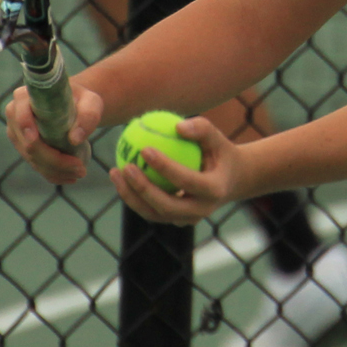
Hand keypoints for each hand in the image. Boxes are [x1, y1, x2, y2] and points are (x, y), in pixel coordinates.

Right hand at [5, 83, 100, 185]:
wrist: (73, 102)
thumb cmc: (81, 99)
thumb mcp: (91, 102)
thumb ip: (88, 115)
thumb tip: (74, 139)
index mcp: (24, 97)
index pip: (22, 118)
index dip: (32, 136)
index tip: (53, 150)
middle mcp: (14, 114)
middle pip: (29, 146)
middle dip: (55, 161)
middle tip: (81, 169)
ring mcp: (17, 133)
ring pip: (33, 159)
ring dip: (56, 171)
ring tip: (81, 172)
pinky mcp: (22, 146)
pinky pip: (35, 165)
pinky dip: (53, 174)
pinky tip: (70, 177)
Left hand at [111, 116, 243, 226]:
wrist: (231, 180)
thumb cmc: (220, 152)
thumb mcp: (217, 137)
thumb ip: (201, 128)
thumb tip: (177, 126)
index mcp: (214, 190)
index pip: (186, 180)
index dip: (164, 167)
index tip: (144, 149)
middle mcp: (201, 210)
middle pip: (166, 205)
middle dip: (143, 189)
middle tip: (126, 167)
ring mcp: (188, 220)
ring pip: (153, 214)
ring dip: (131, 196)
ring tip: (115, 172)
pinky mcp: (175, 220)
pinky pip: (150, 211)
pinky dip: (133, 197)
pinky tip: (120, 177)